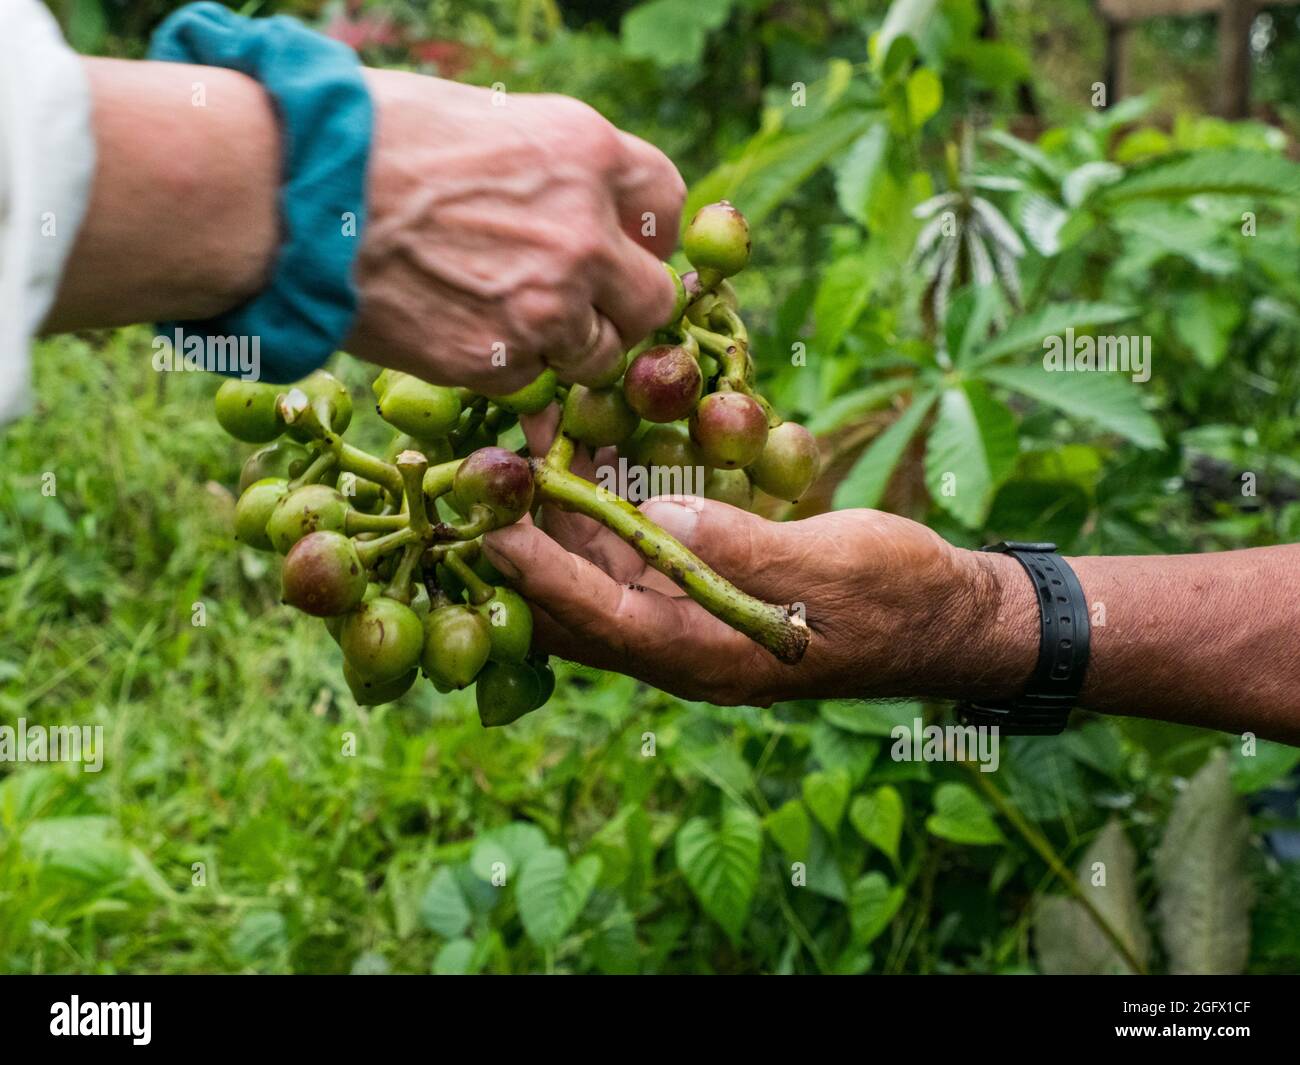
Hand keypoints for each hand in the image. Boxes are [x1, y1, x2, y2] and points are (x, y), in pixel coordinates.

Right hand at [349, 70, 685, 392]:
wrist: (285, 192)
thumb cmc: (370, 139)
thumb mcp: (486, 120)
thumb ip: (554, 168)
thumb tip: (586, 204)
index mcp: (586, 152)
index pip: (665, 206)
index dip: (645, 232)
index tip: (622, 245)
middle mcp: (584, 234)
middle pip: (653, 300)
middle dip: (621, 306)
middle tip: (577, 301)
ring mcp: (546, 308)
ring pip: (599, 355)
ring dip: (566, 345)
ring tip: (503, 314)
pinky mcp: (497, 364)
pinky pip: (528, 381)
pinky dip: (503, 367)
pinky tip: (454, 327)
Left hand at [483, 414, 1038, 705]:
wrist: (943, 617)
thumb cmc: (896, 597)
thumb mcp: (830, 567)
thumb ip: (743, 547)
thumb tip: (659, 512)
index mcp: (705, 653)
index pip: (598, 616)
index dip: (534, 569)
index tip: (483, 519)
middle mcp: (681, 643)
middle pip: (576, 599)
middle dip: (528, 536)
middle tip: (489, 464)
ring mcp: (690, 617)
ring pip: (599, 571)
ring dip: (562, 514)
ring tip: (531, 439)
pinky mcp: (704, 590)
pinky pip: (637, 553)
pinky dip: (610, 507)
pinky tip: (595, 451)